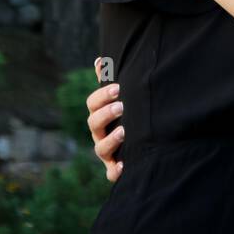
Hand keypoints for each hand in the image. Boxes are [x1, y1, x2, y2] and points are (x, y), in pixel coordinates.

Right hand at [87, 58, 124, 182]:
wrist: (140, 142)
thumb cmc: (127, 114)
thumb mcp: (120, 98)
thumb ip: (110, 80)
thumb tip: (100, 60)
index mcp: (99, 114)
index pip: (93, 103)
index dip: (102, 95)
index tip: (119, 88)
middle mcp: (99, 133)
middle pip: (93, 124)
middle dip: (106, 114)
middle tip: (121, 106)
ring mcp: (106, 151)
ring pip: (100, 148)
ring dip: (110, 140)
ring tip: (124, 132)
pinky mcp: (114, 168)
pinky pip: (111, 173)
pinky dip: (115, 171)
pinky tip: (124, 165)